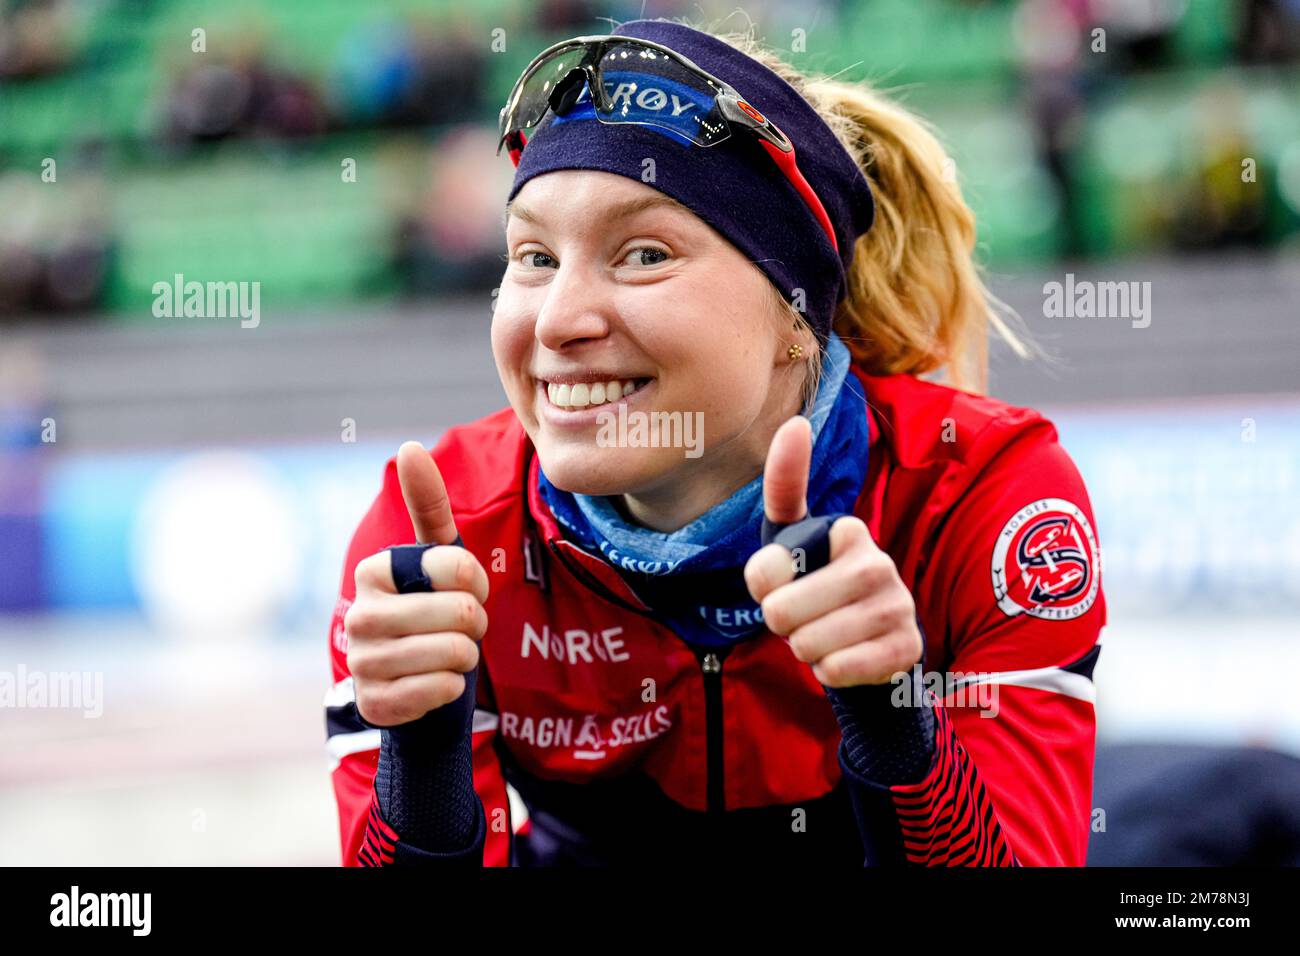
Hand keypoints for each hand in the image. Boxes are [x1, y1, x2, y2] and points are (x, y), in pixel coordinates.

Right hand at [345, 441, 490, 726]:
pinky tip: (434, 685)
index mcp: (375, 572)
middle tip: (460, 631)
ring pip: (456, 652)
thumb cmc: (429, 611)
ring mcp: (363, 661)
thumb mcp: (435, 558)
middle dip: (476, 625)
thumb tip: (410, 446)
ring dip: (466, 657)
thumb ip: (427, 504)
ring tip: (446, 655)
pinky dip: (452, 689)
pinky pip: (443, 690)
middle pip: (461, 613)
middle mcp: (360, 613)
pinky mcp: (374, 703)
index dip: (477, 582)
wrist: (412, 683)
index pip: (458, 566)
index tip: (464, 592)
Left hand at [743, 417, 922, 687]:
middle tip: (798, 619)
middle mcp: (876, 561)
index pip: (772, 553)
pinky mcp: (907, 646)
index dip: (762, 577)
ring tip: (822, 636)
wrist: (868, 647)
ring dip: (804, 649)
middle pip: (782, 610)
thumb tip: (795, 425)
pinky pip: (839, 669)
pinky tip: (843, 657)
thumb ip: (780, 500)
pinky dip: (828, 671)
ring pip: (810, 643)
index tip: (775, 577)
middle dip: (779, 623)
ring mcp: (898, 604)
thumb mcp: (788, 546)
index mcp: (846, 531)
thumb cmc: (818, 590)